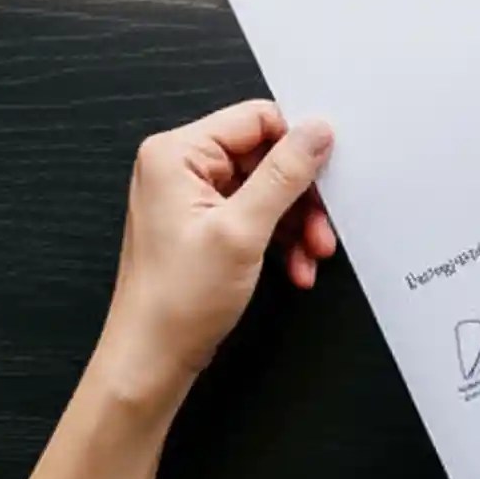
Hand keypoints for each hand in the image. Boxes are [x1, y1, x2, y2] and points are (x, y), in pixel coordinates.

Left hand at [99, 100, 334, 398]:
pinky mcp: (205, 227)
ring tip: (311, 256)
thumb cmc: (176, 301)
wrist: (152, 359)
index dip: (296, 144)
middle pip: (265, 157)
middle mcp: (180, 169)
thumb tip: (316, 132)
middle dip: (300, 197)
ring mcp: (192, 199)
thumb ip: (284, 174)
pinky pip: (256, 217)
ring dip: (296, 224)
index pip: (254, 119)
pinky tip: (295, 267)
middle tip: (322, 227)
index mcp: (176, 155)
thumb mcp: (243, 230)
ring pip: (266, 191)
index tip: (327, 173)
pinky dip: (280, 240)